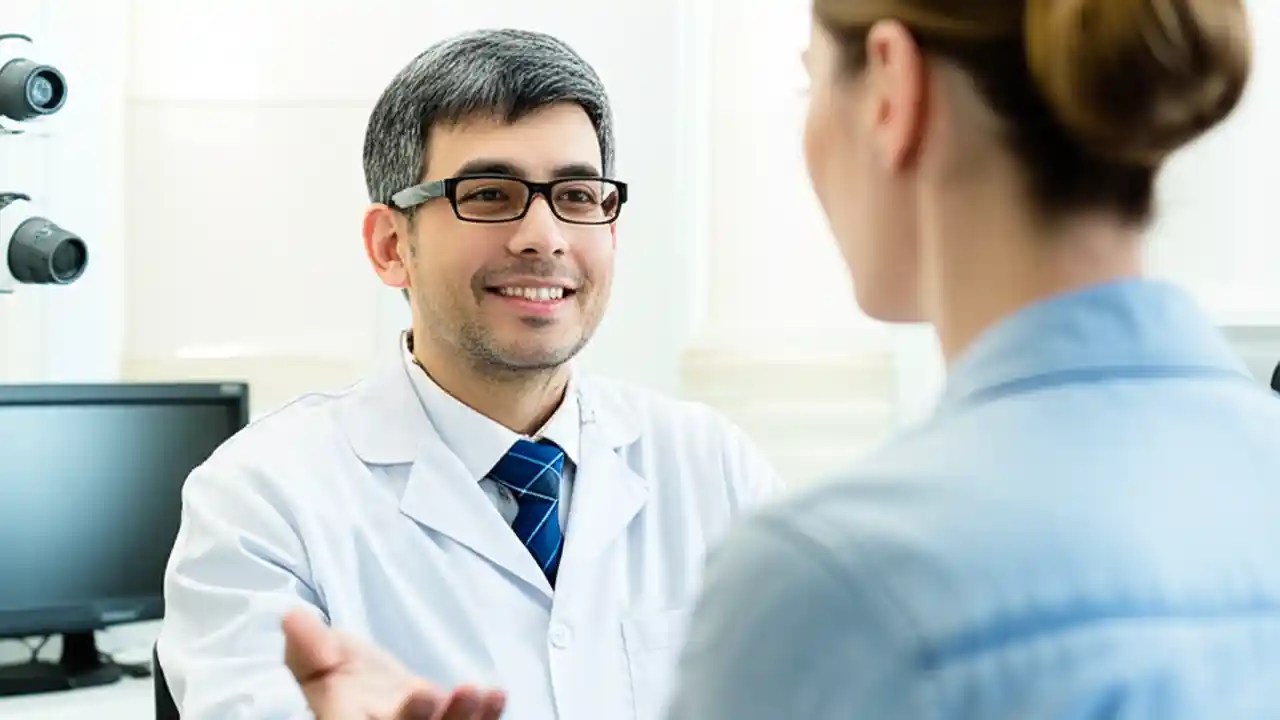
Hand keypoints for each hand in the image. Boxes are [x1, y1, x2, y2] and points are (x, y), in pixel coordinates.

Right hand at [282, 609, 505, 719]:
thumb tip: (293, 618)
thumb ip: (307, 646)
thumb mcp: (315, 655)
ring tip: (477, 693)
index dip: (399, 717)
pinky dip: (485, 718)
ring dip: (462, 719)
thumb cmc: (336, 673)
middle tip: (434, 695)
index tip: (421, 694)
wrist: (367, 689)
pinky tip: (495, 695)